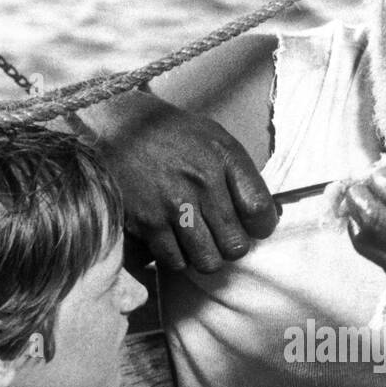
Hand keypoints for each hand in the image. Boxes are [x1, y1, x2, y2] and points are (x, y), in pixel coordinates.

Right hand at [92, 92, 276, 272]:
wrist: (117, 125)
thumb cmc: (172, 135)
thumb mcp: (215, 139)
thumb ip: (242, 176)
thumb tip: (268, 216)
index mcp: (224, 158)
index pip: (261, 212)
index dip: (261, 227)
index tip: (252, 227)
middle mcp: (202, 182)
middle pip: (236, 246)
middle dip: (231, 246)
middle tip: (220, 235)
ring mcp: (174, 204)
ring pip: (208, 261)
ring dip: (205, 256)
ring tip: (197, 240)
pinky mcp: (148, 221)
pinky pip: (175, 261)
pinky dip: (176, 257)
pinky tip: (173, 240)